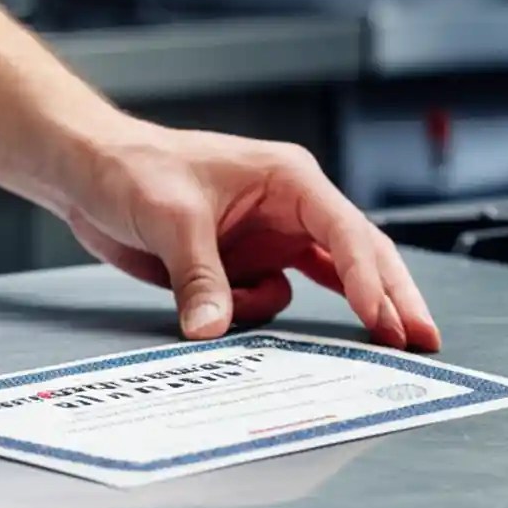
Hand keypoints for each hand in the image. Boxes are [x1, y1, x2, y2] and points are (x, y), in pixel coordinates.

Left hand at [64, 123, 440, 351]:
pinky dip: (253, 315)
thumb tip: (212, 330)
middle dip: (388, 298)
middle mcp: (287, 210)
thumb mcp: (169, 219)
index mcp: (287, 179)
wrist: (87, 175)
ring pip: (319, 286)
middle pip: (357, 258)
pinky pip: (268, 302)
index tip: (386, 320)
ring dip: (308, 315)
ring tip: (306, 328)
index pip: (344, 231)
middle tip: (420, 340)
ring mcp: (266, 240)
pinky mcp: (241, 265)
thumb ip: (199, 277)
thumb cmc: (132, 168)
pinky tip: (221, 309)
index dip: (370, 278)